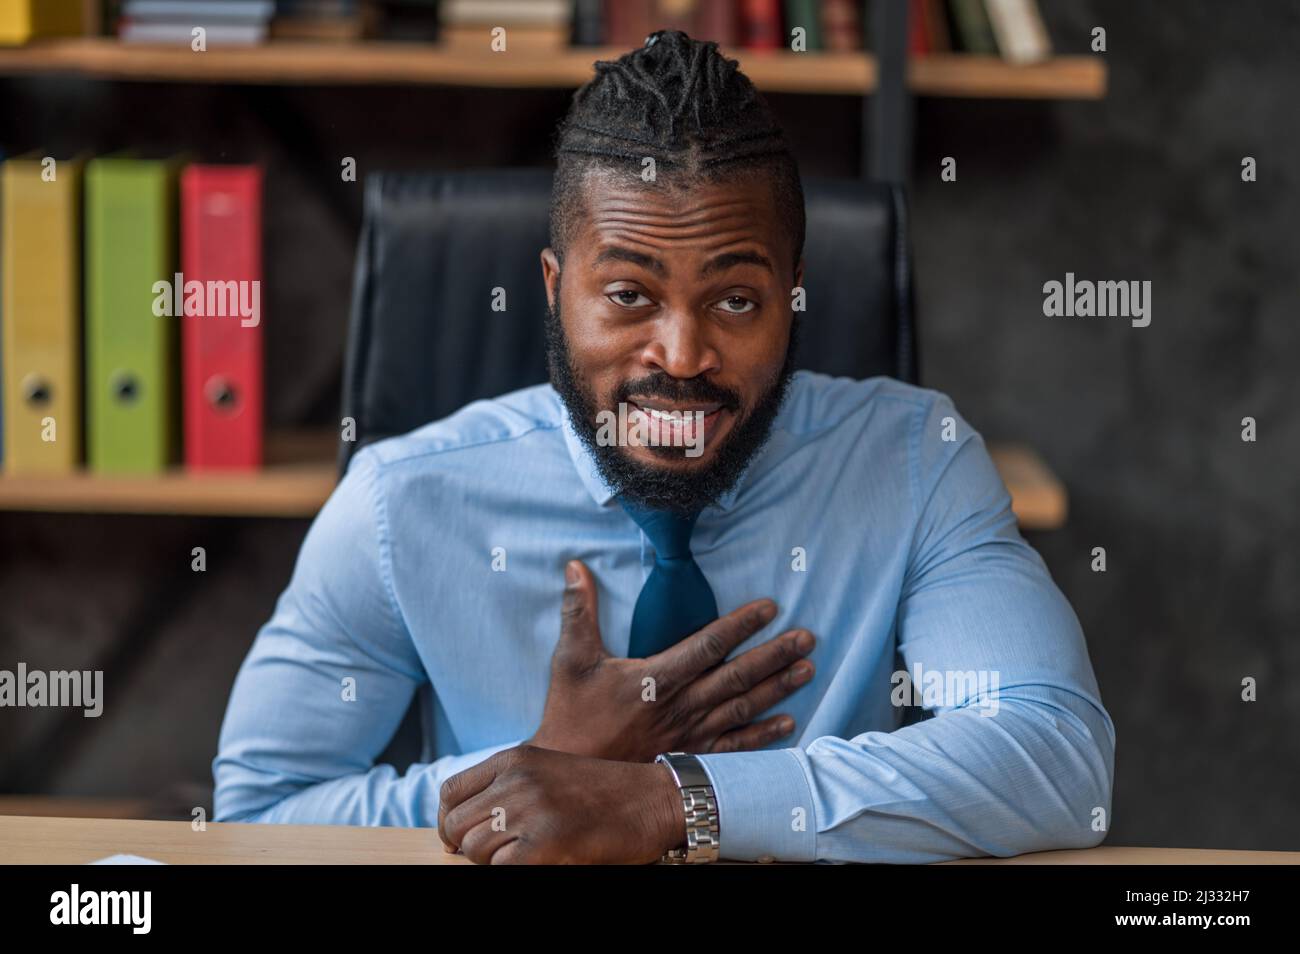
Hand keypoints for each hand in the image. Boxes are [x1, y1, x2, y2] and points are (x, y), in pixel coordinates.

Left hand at [438, 744, 683, 863]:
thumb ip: (508, 789)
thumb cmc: (604, 793)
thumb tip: (463, 826)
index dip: (449, 822)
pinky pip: (501, 870)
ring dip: (495, 862)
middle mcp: (516, 780)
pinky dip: (513, 871)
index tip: (458, 839)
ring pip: (474, 852)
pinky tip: (541, 861)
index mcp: (514, 759)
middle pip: (457, 826)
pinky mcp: (546, 842)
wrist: (654, 799)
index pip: (451, 793)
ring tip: (530, 854)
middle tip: (504, 854)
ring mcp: (531, 809)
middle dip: (472, 847)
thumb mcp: (548, 773)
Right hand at [527, 560, 815, 762]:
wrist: (574, 780)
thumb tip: (575, 568)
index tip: (770, 608)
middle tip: (808, 638)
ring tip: (807, 669)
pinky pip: (734, 748)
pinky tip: (788, 723)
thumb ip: (578, 612)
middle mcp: (681, 706)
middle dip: (774, 654)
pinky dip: (763, 736)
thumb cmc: (572, 718)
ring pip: (742, 708)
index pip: (708, 644)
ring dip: (777, 688)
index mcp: (656, 678)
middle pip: (737, 676)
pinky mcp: (689, 758)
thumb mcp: (570, 660)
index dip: (740, 624)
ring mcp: (689, 735)